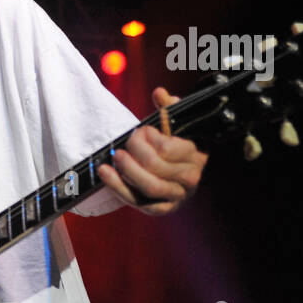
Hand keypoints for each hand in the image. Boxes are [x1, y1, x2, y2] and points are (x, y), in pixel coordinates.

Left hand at [98, 87, 208, 214]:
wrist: (175, 172)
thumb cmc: (173, 145)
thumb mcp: (175, 124)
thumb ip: (168, 107)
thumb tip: (159, 93)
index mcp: (197, 154)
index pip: (167, 147)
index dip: (149, 138)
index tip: (141, 131)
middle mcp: (191, 178)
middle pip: (156, 166)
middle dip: (134, 151)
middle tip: (124, 144)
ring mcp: (177, 196)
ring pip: (149, 186)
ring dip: (127, 170)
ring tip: (115, 156)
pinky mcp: (161, 208)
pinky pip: (139, 202)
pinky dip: (118, 187)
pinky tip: (105, 173)